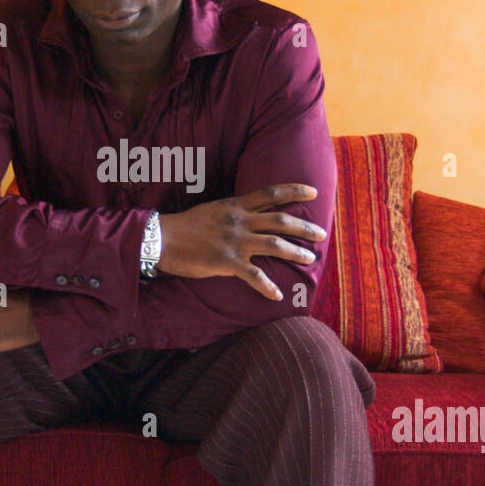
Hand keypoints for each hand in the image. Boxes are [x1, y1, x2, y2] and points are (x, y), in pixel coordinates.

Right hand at [155, 183, 326, 301]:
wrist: (162, 238)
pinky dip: (268, 287)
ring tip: (310, 258)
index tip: (313, 191)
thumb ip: (235, 212)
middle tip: (322, 233)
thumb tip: (252, 215)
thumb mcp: (214, 210)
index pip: (271, 194)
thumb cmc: (186, 226)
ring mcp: (235, 242)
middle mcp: (240, 221)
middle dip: (304, 227)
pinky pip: (254, 276)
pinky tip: (278, 295)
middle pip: (280, 220)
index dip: (294, 191)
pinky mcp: (227, 263)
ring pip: (275, 244)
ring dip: (296, 252)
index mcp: (236, 206)